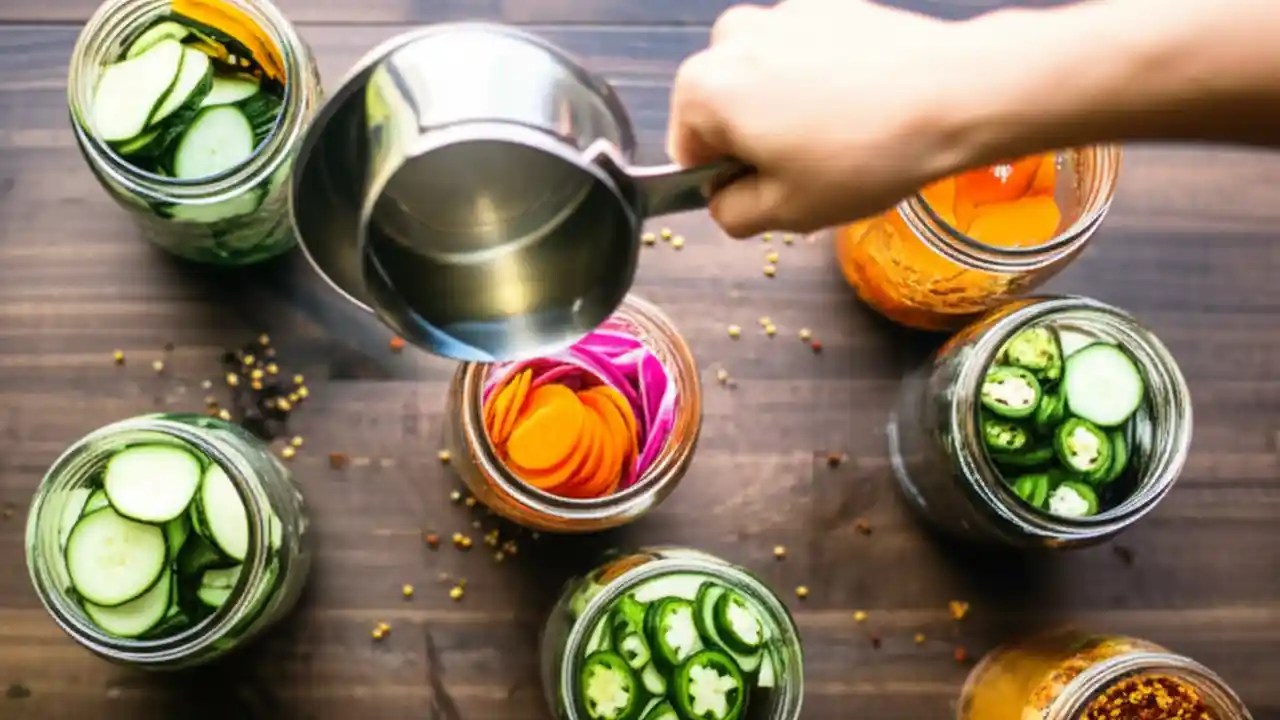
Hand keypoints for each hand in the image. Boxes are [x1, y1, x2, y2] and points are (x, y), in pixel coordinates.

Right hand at [669, 0, 969, 236]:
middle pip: (723, 108)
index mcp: (705, 88)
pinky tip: (862, 105)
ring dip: (787, 110)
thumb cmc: (864, 156)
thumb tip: (725, 201)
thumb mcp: (785, 212)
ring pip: (764, 80)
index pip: (689, 152)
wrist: (953, 95)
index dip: (726, 182)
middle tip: (812, 170)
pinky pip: (803, 55)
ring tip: (843, 138)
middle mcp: (731, 37)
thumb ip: (730, 214)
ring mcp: (780, 14)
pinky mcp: (826, 5)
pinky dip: (821, 81)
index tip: (772, 191)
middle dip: (755, 141)